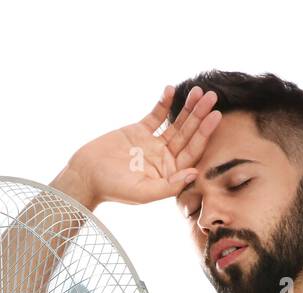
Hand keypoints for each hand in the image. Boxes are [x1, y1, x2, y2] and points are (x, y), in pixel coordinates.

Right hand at [53, 85, 222, 209]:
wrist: (86, 175)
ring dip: (187, 107)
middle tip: (212, 96)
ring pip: (175, 123)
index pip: (192, 151)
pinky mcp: (139, 131)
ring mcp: (152, 143)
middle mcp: (165, 158)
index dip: (205, 133)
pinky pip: (155, 115)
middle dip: (200, 115)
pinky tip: (171, 90)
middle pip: (187, 134)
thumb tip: (194, 173)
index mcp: (170, 173)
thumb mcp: (143, 192)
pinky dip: (163, 103)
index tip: (216, 116)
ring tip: (198, 90)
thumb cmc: (113, 189)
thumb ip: (169, 186)